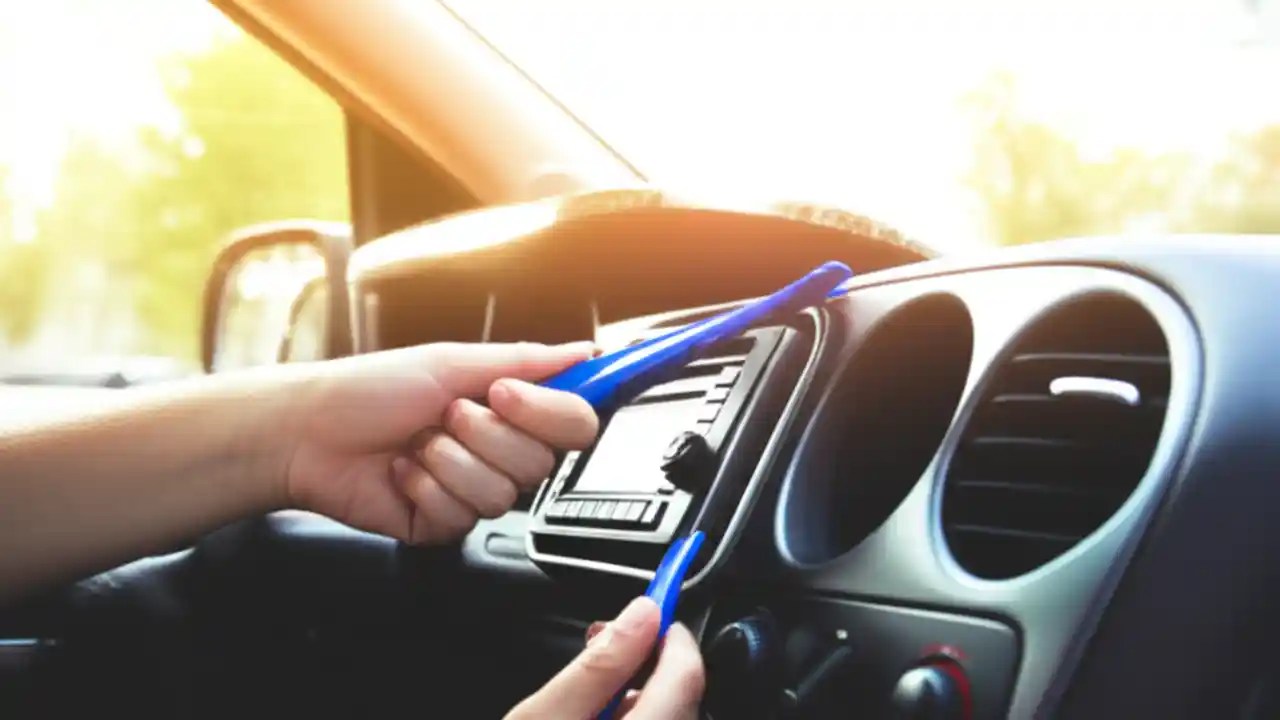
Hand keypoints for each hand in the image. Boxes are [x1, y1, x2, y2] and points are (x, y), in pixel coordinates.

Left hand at [282, 341, 598, 542]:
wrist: (308, 432)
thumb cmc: (370, 389)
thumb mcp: (450, 362)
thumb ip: (524, 361)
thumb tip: (585, 352)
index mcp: (508, 409)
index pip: (573, 423)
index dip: (549, 413)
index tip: (506, 394)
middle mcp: (497, 451)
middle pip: (540, 463)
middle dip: (485, 434)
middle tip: (444, 414)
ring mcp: (471, 490)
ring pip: (500, 494)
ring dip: (450, 461)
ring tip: (416, 443)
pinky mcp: (443, 524)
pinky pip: (461, 516)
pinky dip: (425, 488)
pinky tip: (401, 473)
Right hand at [506, 597, 705, 718]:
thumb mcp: (544, 716)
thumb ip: (599, 665)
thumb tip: (642, 612)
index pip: (687, 671)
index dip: (669, 629)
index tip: (653, 600)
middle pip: (683, 692)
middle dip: (649, 658)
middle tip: (604, 642)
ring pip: (671, 710)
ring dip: (639, 688)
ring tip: (590, 689)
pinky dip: (635, 712)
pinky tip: (596, 713)